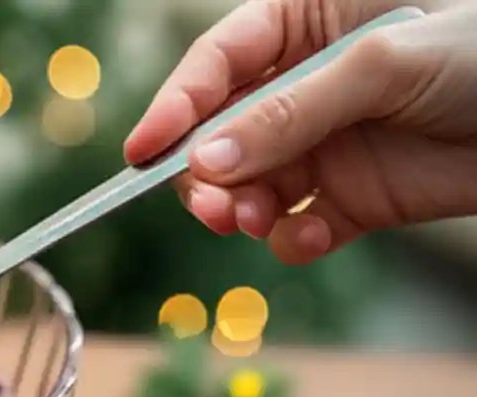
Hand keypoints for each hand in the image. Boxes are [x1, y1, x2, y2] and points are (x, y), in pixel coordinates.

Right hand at [124, 0, 476, 264]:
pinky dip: (292, 240)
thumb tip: (204, 161)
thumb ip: (288, 115)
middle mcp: (300, 90)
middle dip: (205, 173)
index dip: (176, 106)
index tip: (143, 152)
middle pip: (217, 136)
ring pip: (247, 187)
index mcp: (302, 26)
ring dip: (242, 210)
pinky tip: (311, 236)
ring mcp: (323, 147)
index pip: (217, 64)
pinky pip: (296, 228)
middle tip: (213, 203)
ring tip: (256, 221)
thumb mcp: (381, 66)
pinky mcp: (351, 199)